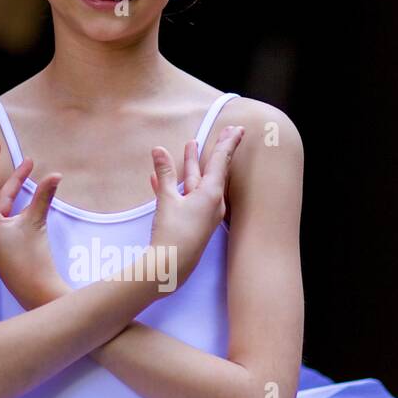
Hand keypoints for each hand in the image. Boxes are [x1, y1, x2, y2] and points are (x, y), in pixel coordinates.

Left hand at [0, 134, 67, 309]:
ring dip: (12, 181)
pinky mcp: (1, 239)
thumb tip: (56, 175)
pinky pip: (5, 210)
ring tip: (28, 161)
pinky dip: (16, 196)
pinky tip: (28, 183)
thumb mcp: (37, 224)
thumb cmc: (33, 261)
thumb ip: (44, 197)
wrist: (36, 291)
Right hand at [147, 125, 244, 290]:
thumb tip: (159, 150)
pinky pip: (185, 197)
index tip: (239, 129)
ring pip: (196, 182)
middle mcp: (212, 202)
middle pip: (214, 170)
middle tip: (227, 131)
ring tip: (190, 146)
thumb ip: (164, 174)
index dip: (228, 143)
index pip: (222, 161)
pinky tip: (160, 178)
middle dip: (216, 150)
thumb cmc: (173, 233)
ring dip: (192, 165)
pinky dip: (175, 186)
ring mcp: (202, 213)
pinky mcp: (192, 222)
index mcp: (211, 194)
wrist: (171, 267)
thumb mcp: (167, 199)